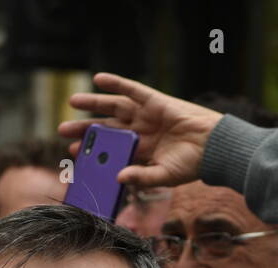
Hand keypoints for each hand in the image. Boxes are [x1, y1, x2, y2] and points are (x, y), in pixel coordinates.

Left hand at [60, 73, 223, 189]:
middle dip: (86, 129)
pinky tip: (97, 79)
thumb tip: (117, 178)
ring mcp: (146, 115)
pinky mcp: (154, 100)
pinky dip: (115, 82)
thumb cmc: (193, 164)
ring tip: (73, 102)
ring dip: (94, 104)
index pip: (110, 151)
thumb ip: (141, 177)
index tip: (74, 153)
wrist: (214, 147)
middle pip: (107, 128)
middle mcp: (141, 132)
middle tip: (63, 130)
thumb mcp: (164, 176)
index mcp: (141, 152)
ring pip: (114, 107)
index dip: (93, 151)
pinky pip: (131, 89)